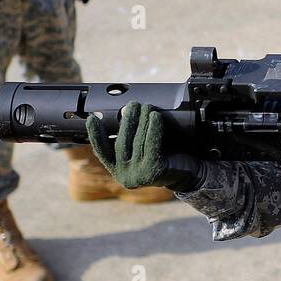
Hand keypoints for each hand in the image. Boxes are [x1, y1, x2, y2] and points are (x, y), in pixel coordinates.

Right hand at [86, 101, 202, 191]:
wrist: (189, 174)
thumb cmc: (165, 158)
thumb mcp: (143, 151)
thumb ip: (131, 139)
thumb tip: (123, 111)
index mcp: (118, 171)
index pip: (103, 152)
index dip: (95, 135)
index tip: (91, 118)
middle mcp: (125, 176)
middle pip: (122, 143)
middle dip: (126, 121)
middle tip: (132, 104)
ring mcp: (139, 176)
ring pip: (138, 142)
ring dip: (141, 121)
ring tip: (145, 106)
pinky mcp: (154, 171)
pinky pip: (152, 145)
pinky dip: (153, 128)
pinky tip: (155, 116)